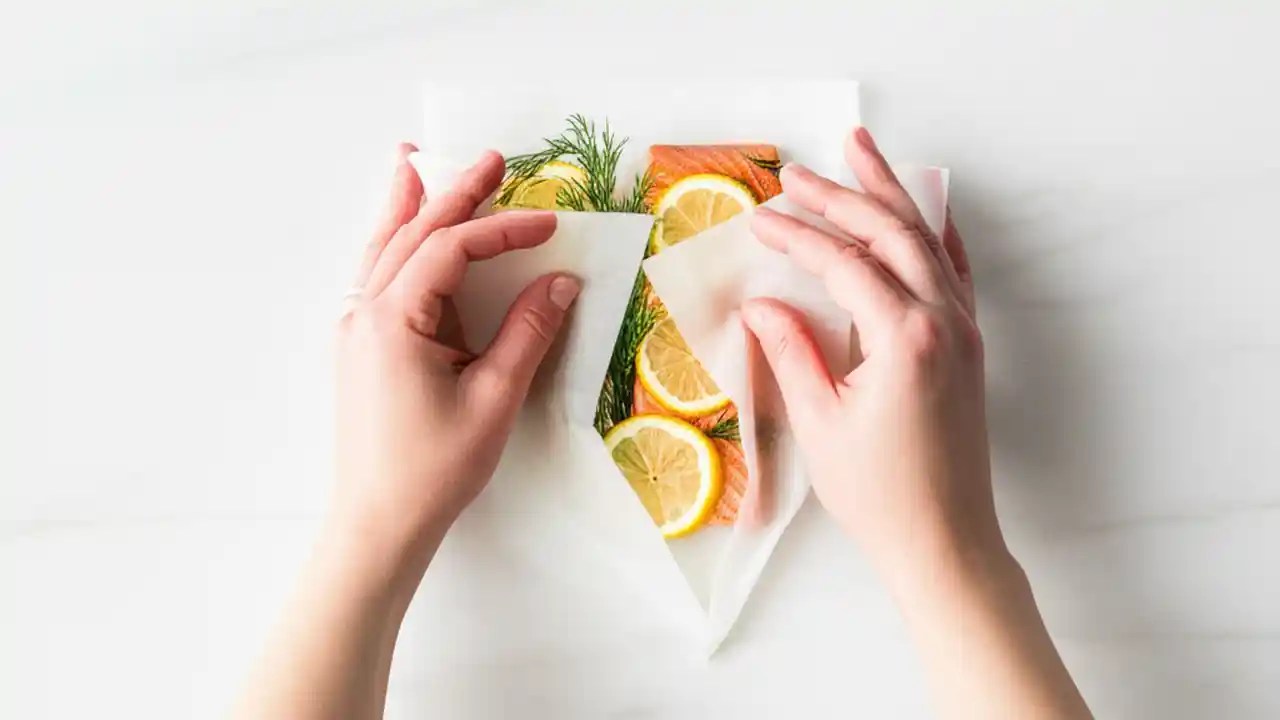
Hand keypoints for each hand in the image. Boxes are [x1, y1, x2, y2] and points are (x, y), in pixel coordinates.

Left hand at [335, 145, 579, 579]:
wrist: (378, 523)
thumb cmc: (433, 470)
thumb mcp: (493, 399)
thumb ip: (526, 334)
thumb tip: (559, 284)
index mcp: (394, 321)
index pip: (450, 249)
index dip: (501, 229)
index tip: (548, 225)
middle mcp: (365, 315)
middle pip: (411, 234)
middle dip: (452, 193)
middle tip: (490, 160)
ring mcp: (355, 330)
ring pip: (382, 249)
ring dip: (408, 206)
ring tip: (415, 163)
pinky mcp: (360, 349)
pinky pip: (375, 277)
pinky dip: (393, 244)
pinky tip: (401, 234)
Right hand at [742, 128, 998, 581]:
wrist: (945, 540)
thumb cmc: (880, 493)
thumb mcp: (820, 422)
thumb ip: (793, 351)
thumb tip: (760, 305)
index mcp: (904, 337)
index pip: (842, 264)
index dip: (796, 238)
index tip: (759, 221)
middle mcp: (944, 320)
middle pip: (888, 234)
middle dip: (840, 196)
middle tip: (797, 172)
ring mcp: (963, 329)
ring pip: (926, 240)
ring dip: (890, 194)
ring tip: (862, 152)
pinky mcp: (969, 345)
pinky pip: (953, 268)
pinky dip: (933, 231)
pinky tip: (921, 211)